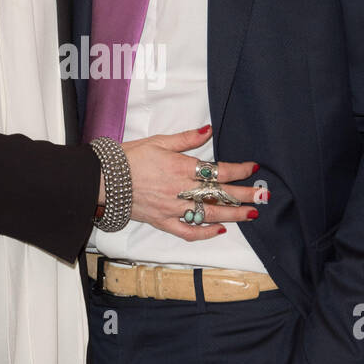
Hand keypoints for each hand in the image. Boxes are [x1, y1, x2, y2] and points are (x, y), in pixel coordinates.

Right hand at [121, 126, 262, 241]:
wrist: (101, 179)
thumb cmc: (127, 157)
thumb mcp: (158, 141)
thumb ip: (186, 139)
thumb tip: (208, 130)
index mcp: (180, 167)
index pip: (218, 170)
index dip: (238, 169)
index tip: (252, 168)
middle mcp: (180, 190)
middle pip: (219, 194)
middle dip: (244, 195)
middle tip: (263, 196)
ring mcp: (172, 208)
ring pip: (209, 215)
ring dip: (232, 215)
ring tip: (250, 215)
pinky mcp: (162, 222)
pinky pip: (187, 232)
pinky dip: (205, 233)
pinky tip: (219, 230)